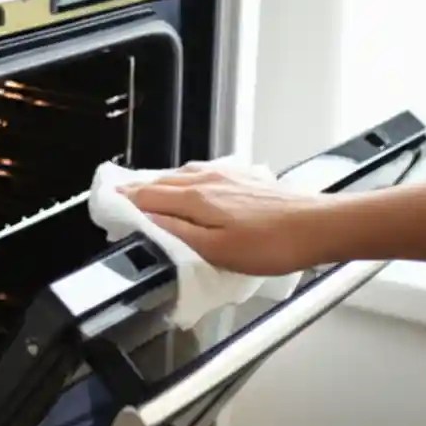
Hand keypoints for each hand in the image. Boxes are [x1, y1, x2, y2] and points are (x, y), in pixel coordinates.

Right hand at [118, 164, 327, 275]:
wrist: (318, 227)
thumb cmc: (273, 244)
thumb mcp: (217, 250)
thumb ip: (179, 234)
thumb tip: (148, 223)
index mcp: (197, 198)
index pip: (147, 196)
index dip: (124, 203)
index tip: (107, 208)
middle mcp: (209, 180)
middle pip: (161, 182)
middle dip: (136, 191)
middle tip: (118, 200)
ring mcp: (228, 176)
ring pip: (181, 176)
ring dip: (159, 184)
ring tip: (146, 194)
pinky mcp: (245, 179)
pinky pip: (202, 175)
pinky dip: (184, 181)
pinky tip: (190, 188)